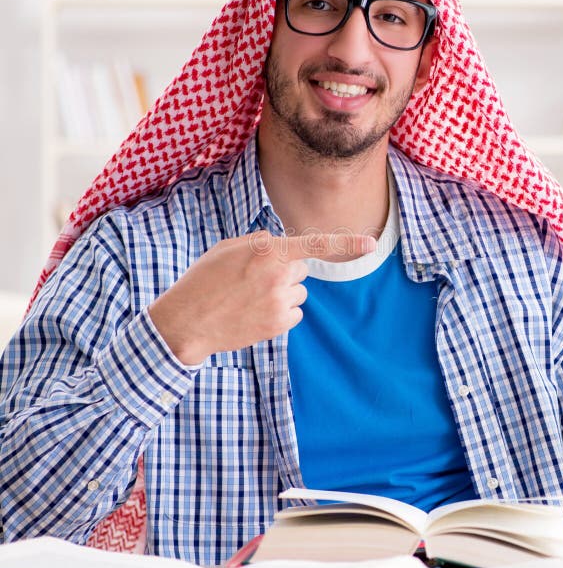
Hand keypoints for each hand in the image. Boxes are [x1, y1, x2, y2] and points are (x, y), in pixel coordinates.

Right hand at [148, 232, 375, 364]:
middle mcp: (279, 277)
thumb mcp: (228, 248)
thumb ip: (261, 244)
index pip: (316, 244)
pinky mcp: (278, 325)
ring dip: (282, 293)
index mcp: (268, 252)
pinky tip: (254, 313)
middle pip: (301, 270)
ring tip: (250, 298)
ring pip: (299, 292)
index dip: (347, 242)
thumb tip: (282, 246)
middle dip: (285, 271)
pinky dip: (281, 312)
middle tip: (253, 279)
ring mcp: (280, 303)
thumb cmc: (204, 280)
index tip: (371, 243)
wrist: (186, 322)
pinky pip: (294, 313)